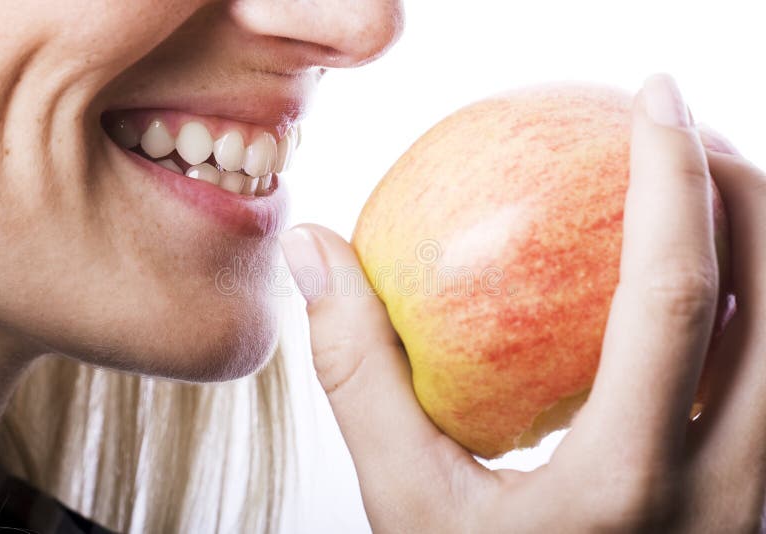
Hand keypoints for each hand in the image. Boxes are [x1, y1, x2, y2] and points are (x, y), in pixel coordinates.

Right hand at [279, 74, 765, 532]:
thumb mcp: (402, 504)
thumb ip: (359, 373)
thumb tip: (317, 252)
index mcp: (628, 483)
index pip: (674, 295)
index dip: (672, 179)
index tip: (654, 97)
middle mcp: (727, 491)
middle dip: (746, 188)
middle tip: (686, 131)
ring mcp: (760, 504)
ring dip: (763, 243)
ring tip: (705, 192)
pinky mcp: (763, 507)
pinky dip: (760, 309)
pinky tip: (710, 292)